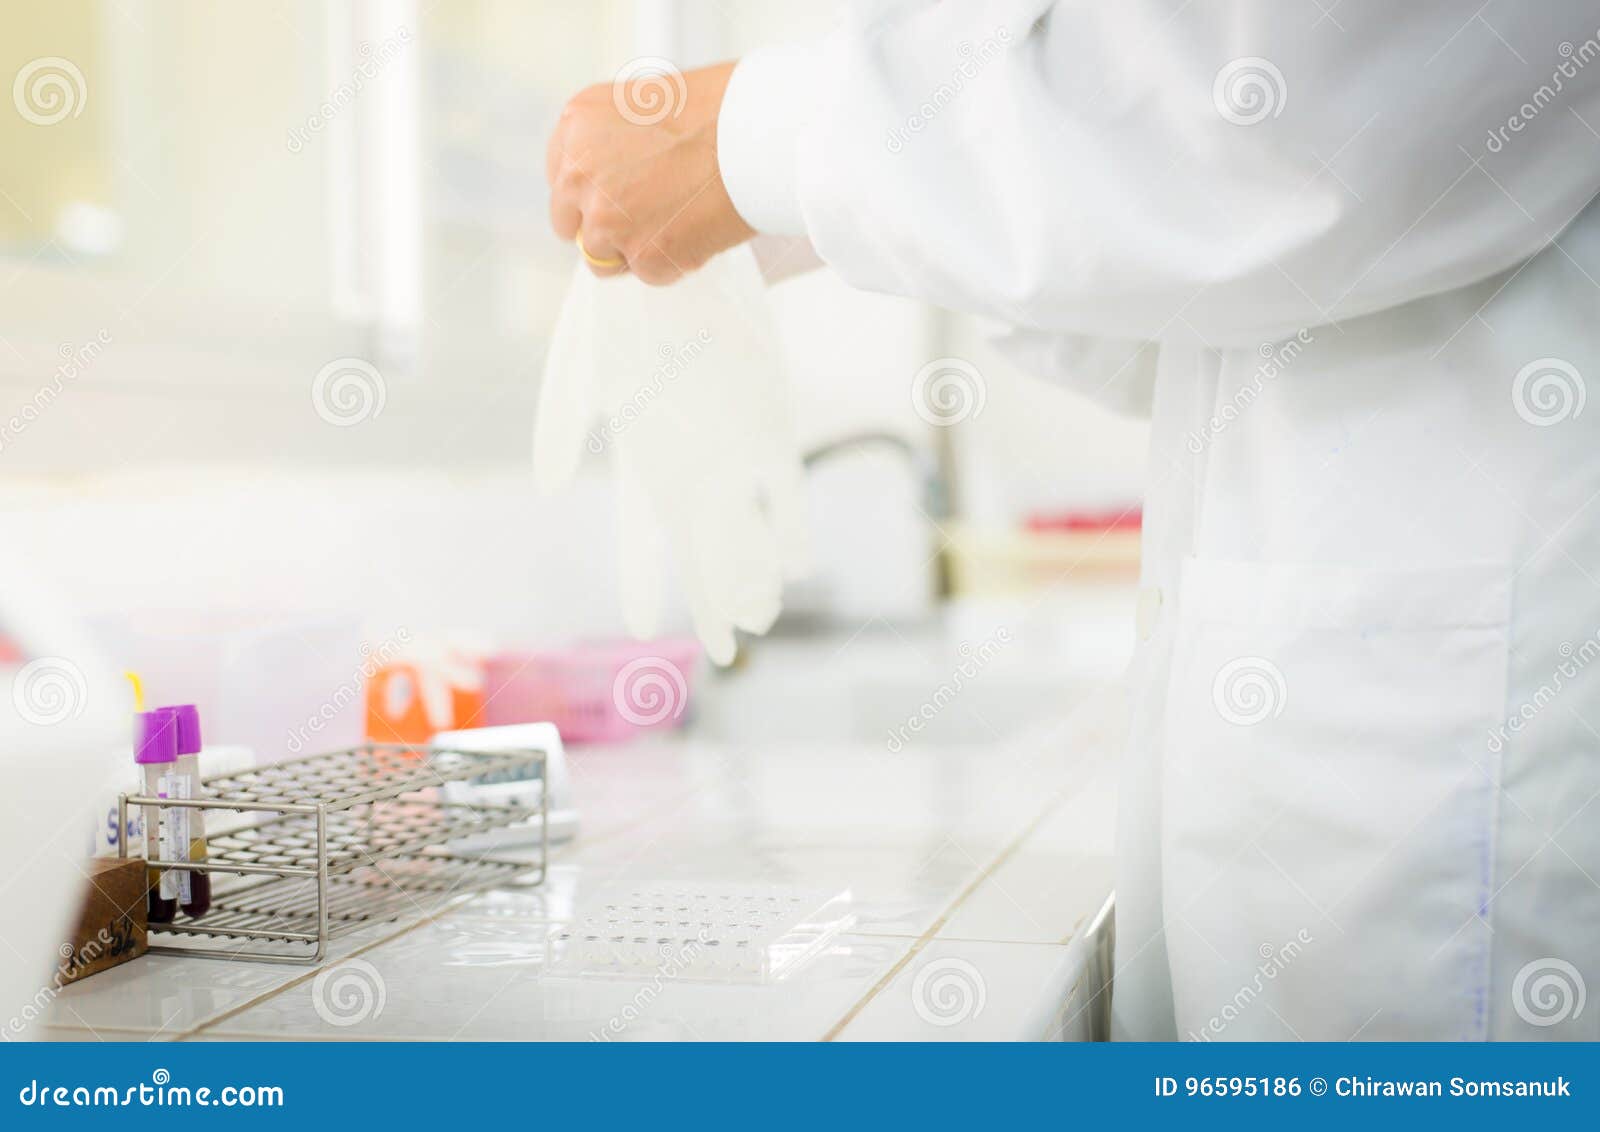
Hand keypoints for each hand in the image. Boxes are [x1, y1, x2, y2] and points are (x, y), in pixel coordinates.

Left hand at [546, 61, 754, 283]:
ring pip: (603, 258)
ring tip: (679, 219)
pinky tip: (697, 228)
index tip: (619, 194)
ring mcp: (607, 219)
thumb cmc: (718, 112)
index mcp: (576, 127)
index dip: (592, 192)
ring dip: (636, 248)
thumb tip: (609, 182)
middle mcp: (580, 174)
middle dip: (604, 227)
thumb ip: (611, 142)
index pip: (561, 181)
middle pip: (572, 226)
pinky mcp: (642, 255)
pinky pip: (647, 274)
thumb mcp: (643, 105)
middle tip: (648, 214)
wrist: (756, 135)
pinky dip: (672, 261)